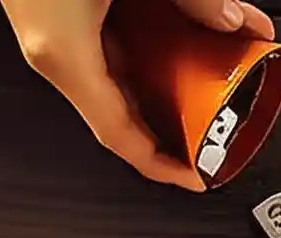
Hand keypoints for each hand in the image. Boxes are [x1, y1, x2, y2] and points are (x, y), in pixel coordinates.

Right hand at [2, 0, 274, 190]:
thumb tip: (232, 20)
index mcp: (64, 55)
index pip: (118, 135)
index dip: (160, 165)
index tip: (193, 178)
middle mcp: (51, 51)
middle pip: (117, 112)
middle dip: (167, 127)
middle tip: (208, 134)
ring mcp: (48, 32)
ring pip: (111, 80)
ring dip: (157, 89)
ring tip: (201, 89)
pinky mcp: (53, 13)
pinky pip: (102, 51)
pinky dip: (140, 57)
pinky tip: (171, 44)